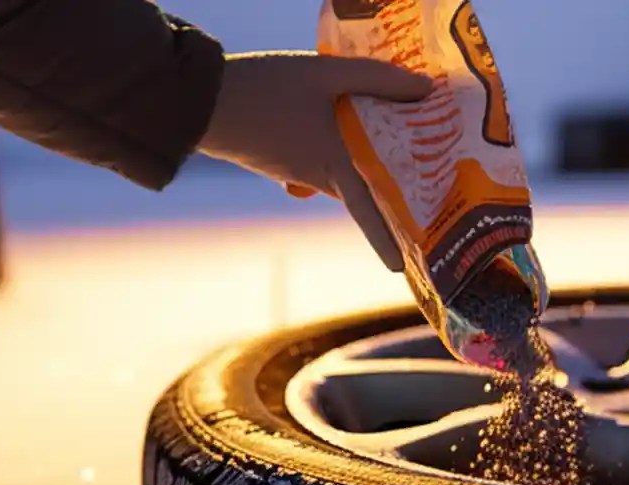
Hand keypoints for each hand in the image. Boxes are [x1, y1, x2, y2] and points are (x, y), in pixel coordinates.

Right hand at [197, 51, 433, 270]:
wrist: (203, 100)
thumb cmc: (266, 89)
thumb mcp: (326, 73)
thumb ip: (376, 78)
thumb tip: (425, 90)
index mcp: (334, 164)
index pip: (368, 212)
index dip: (386, 239)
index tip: (400, 267)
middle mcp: (319, 176)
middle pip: (363, 194)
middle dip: (390, 197)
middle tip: (423, 196)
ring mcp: (299, 171)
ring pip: (343, 177)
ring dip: (366, 170)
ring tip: (398, 151)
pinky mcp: (284, 161)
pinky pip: (322, 165)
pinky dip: (339, 153)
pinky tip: (345, 125)